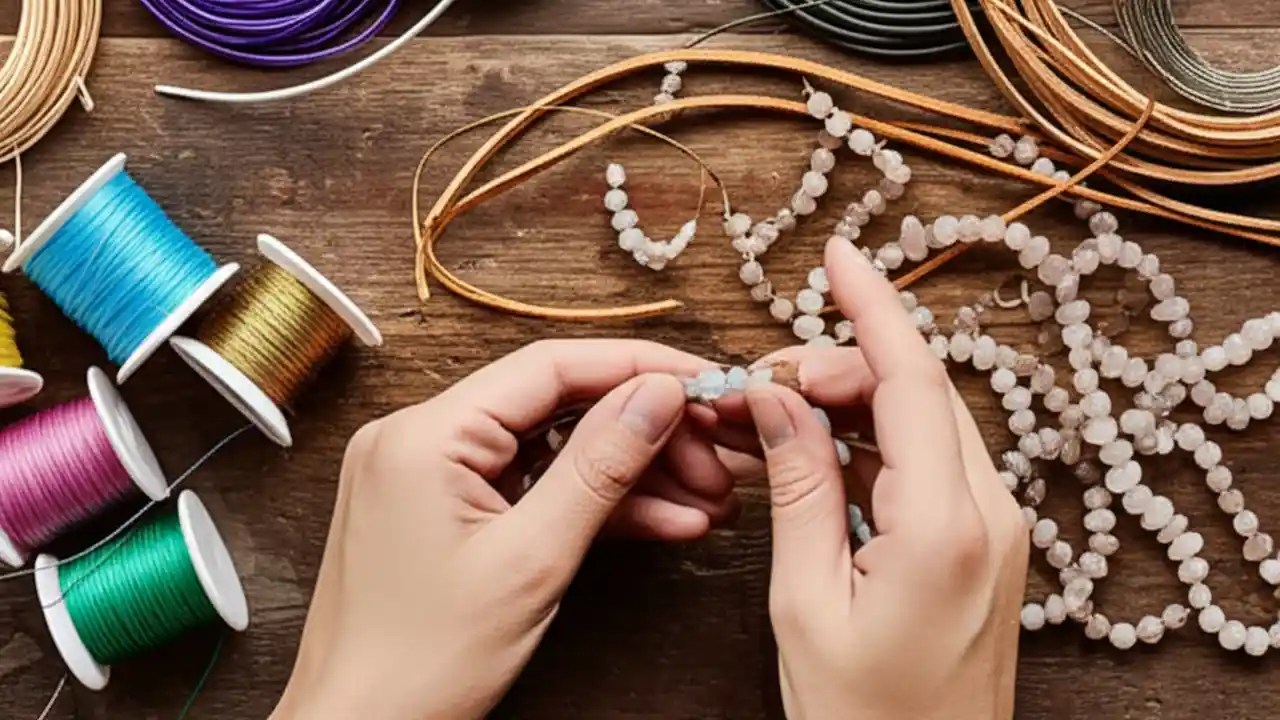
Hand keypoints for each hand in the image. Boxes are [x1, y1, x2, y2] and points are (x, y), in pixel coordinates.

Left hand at [270, 340, 739, 719]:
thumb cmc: (421, 663)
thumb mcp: (531, 560)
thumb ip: (600, 467)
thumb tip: (659, 396)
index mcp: (424, 435)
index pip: (550, 367)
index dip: (639, 367)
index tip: (705, 380)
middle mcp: (419, 438)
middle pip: (555, 404)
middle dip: (643, 431)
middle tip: (714, 458)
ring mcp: (430, 475)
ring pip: (551, 448)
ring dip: (629, 472)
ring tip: (705, 498)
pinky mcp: (444, 511)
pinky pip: (529, 487)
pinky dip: (590, 503)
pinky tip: (661, 519)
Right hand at [743, 239, 1027, 719]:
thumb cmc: (862, 717)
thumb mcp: (805, 601)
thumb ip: (798, 487)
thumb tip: (776, 398)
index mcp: (945, 525)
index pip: (910, 379)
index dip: (872, 306)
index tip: (839, 254)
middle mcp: (988, 515)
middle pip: (913, 394)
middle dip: (834, 368)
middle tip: (754, 390)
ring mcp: (994, 530)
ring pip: (920, 425)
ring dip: (848, 407)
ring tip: (768, 421)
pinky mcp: (982, 546)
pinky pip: (927, 465)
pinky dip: (870, 446)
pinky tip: (815, 457)